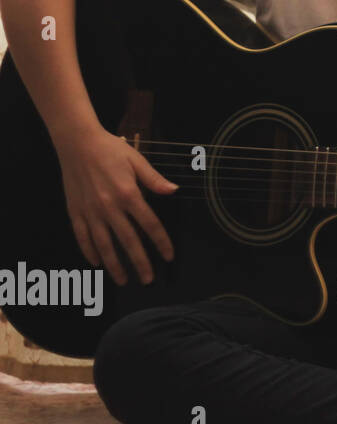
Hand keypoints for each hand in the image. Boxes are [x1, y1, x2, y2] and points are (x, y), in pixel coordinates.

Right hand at [56, 125, 177, 285]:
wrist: (77, 143)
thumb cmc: (111, 150)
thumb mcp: (138, 161)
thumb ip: (155, 180)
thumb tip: (174, 191)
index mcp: (129, 195)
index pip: (150, 225)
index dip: (161, 243)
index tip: (169, 257)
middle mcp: (109, 207)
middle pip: (128, 241)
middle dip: (139, 263)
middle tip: (147, 280)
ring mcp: (90, 211)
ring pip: (103, 245)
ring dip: (114, 265)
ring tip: (122, 280)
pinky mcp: (74, 211)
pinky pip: (82, 237)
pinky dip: (89, 252)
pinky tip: (96, 263)